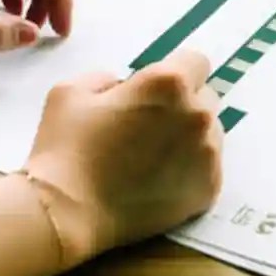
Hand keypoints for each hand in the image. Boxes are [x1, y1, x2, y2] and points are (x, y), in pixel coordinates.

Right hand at [21, 49, 223, 265]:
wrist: (68, 212)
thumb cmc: (66, 148)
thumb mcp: (71, 92)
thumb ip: (105, 78)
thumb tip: (122, 86)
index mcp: (169, 83)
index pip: (196, 63)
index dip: (176, 73)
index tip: (158, 91)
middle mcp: (198, 114)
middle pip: (205, 99)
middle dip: (183, 105)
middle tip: (150, 127)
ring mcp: (208, 153)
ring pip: (209, 134)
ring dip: (189, 138)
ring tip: (152, 158)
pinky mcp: (209, 187)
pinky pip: (208, 167)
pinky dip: (190, 171)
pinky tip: (159, 181)